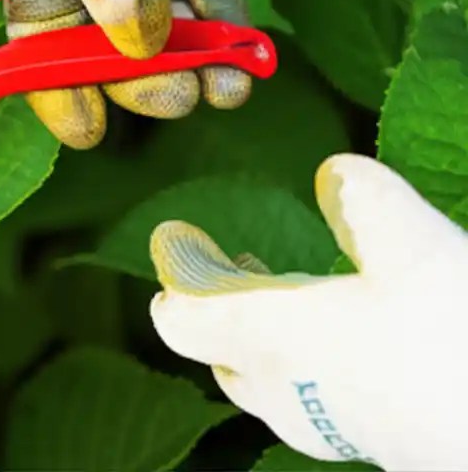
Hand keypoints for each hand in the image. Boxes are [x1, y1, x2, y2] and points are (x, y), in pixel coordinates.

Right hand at [6, 0, 377, 147]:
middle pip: (98, 24)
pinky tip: (244, 61)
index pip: (32, 12)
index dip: (50, 74)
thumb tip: (129, 47)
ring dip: (187, 60)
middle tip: (172, 102)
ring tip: (221, 88)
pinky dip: (221, 27)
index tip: (83, 127)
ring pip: (157, 14)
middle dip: (134, 73)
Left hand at [149, 154, 467, 470]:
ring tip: (292, 295)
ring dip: (261, 335)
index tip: (178, 235)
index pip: (182, 317)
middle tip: (237, 260)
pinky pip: (308, 400)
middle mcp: (280, 389)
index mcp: (267, 337)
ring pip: (262, 381)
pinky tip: (349, 343)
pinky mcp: (363, 444)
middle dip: (217, 302)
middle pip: (217, 350)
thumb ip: (365, 202)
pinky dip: (306, 362)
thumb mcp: (414, 247)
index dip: (177, 273)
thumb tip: (331, 173)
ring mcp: (320, 426)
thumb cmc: (452, 342)